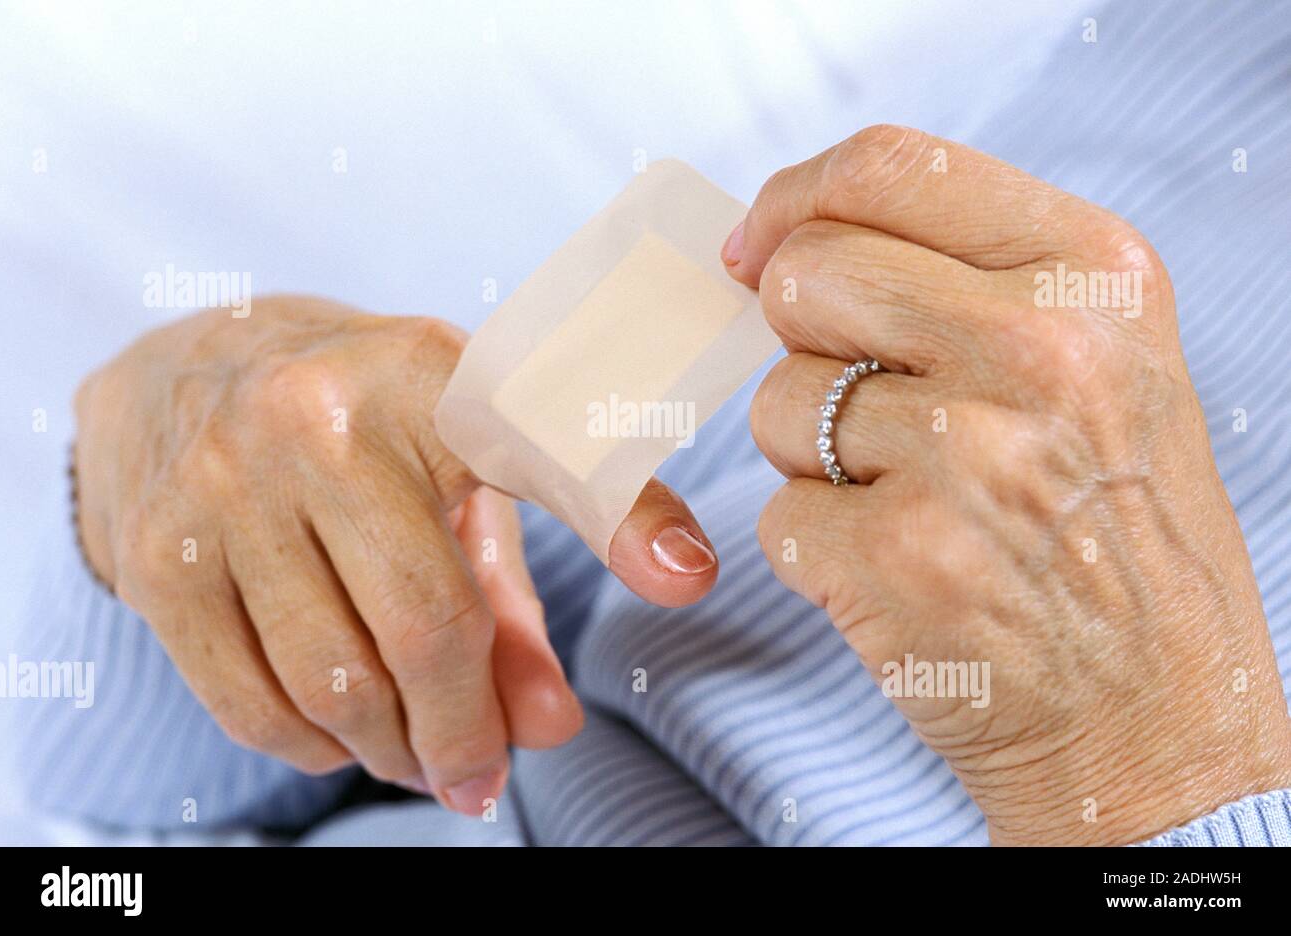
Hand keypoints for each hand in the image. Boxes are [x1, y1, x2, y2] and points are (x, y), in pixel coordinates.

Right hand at [73, 295, 718, 813]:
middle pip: (427, 626)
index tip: (686, 578)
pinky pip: (252, 701)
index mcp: (429, 375)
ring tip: (420, 760)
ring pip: (338, 683)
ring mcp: (226, 484)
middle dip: (469, 732)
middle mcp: (320, 418)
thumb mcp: (457, 475)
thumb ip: (514, 600)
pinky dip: (314, 749)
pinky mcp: (157, 553)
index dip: (619, 515)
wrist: (185, 369)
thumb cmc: (361, 425)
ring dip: (396, 753)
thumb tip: (548, 728)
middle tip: (483, 774)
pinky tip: (343, 741)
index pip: (539, 444)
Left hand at [730, 126, 1290, 844]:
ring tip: (919, 509)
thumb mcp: (1104, 363)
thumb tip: (789, 240)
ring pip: (778, 403)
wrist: (1162, 720)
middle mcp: (1037, 350)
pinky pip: (778, 516)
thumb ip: (970, 279)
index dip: (795, 201)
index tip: (755, 247)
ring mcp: (963, 456)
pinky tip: (904, 577)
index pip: (889, 166)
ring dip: (816, 460)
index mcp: (1091, 276)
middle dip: (803, 340)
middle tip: (869, 409)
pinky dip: (818, 551)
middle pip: (806, 276)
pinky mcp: (894, 557)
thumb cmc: (1116, 532)